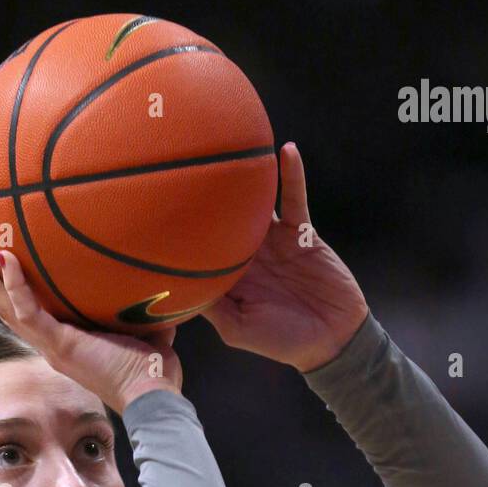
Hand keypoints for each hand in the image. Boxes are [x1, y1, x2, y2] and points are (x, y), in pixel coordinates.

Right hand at [0, 237, 183, 413]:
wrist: (154, 397)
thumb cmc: (154, 370)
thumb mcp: (148, 329)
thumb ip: (145, 310)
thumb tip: (164, 289)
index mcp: (66, 342)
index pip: (28, 311)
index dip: (11, 287)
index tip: (1, 255)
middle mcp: (51, 345)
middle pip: (6, 308)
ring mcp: (52, 346)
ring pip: (5, 308)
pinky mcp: (60, 344)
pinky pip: (27, 311)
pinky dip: (15, 284)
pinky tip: (7, 257)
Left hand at [199, 143, 368, 372]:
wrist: (331, 339)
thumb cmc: (282, 341)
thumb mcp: (237, 329)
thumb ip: (210, 305)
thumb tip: (177, 283)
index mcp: (227, 274)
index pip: (199, 245)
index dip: (180, 228)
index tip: (156, 207)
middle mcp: (247, 251)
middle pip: (222, 215)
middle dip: (204, 193)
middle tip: (181, 159)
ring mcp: (273, 238)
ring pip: (255, 200)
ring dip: (246, 176)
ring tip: (229, 145)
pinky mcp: (301, 231)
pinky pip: (295, 198)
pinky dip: (292, 175)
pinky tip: (286, 151)